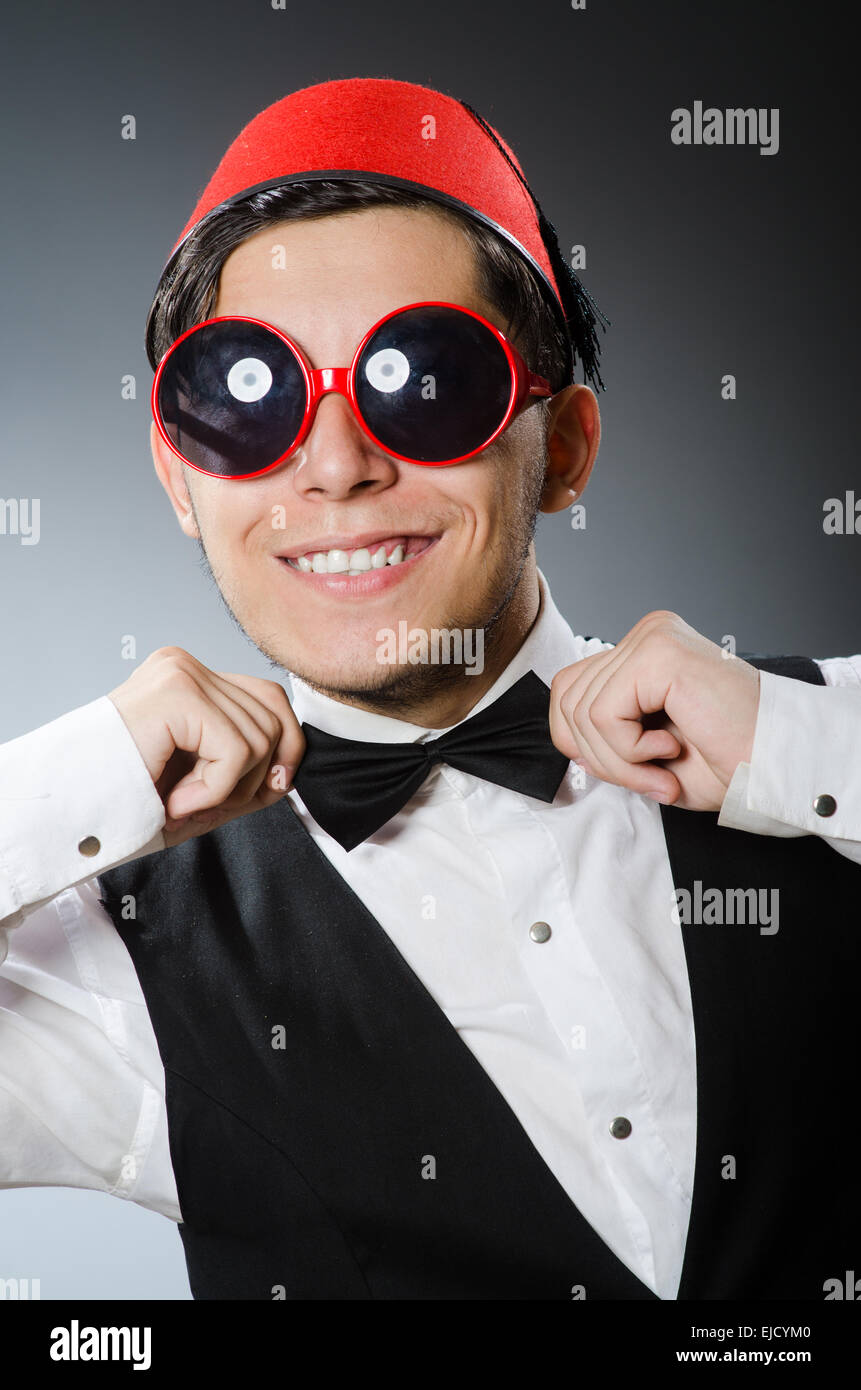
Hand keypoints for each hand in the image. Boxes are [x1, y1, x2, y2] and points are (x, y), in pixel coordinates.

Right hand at [107, 647, 304, 846]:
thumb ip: (246, 775)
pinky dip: (215, 790)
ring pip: (259, 737)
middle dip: (256, 776)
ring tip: (180, 804)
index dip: (285, 749)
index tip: (265, 791)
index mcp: (189, 680)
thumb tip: (290, 772)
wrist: (62, 813)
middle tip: (207, 807)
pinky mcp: (176, 694)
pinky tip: (175, 803)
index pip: (269, 700)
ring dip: (227, 790)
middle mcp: (185, 666)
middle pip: (272, 714)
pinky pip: (235, 749)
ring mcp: (180, 673)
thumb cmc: (120, 802)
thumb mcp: (198, 789)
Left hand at [549, 611, 760, 810]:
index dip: (586, 745)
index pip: (570, 691)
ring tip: (663, 771)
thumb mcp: (648, 754)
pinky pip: (601, 714)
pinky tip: (669, 750)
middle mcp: (647, 634)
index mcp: (645, 651)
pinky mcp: (657, 652)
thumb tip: (568, 742)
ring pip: (580, 712)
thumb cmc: (731, 761)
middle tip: (654, 781)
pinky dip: (628, 752)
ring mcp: (652, 637)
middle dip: (602, 758)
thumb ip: (604, 739)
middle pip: (567, 700)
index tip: (638, 772)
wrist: (781, 763)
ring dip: (619, 762)